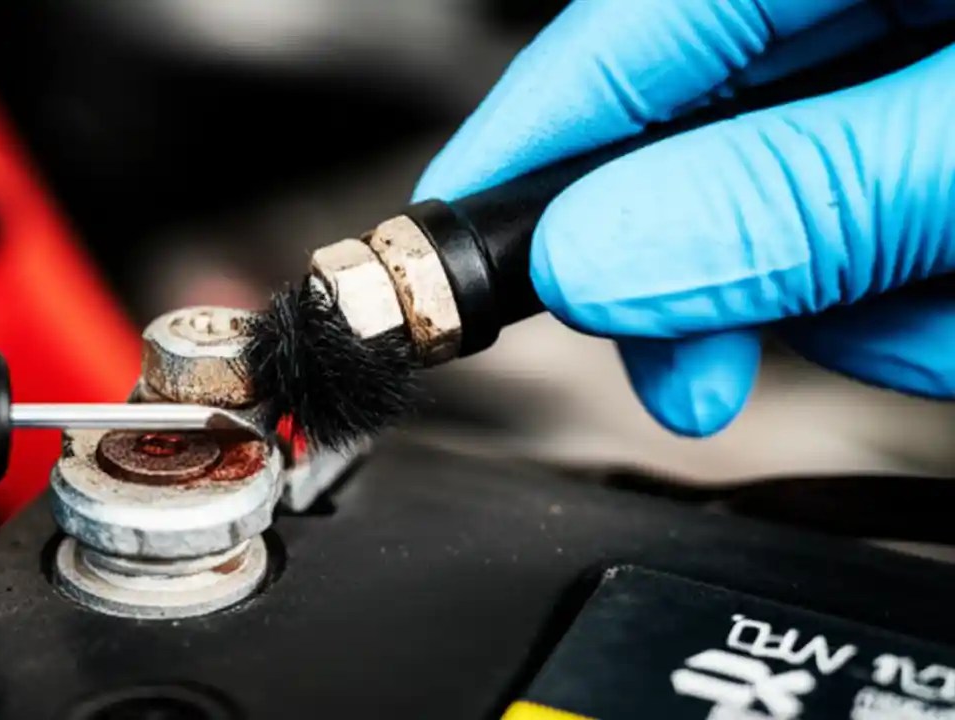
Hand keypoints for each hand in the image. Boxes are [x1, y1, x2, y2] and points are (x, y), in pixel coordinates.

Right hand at [415, 0, 954, 435]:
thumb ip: (788, 203)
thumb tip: (587, 263)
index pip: (624, 37)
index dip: (521, 152)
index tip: (446, 250)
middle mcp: (868, 4)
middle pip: (697, 138)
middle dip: (707, 275)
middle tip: (688, 381)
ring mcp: (915, 66)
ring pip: (788, 204)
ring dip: (841, 299)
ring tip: (940, 317)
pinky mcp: (939, 129)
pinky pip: (873, 225)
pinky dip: (907, 290)